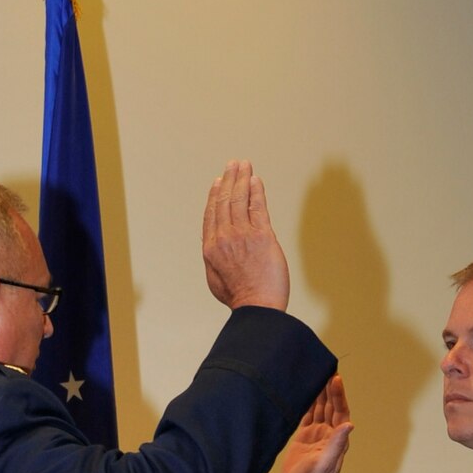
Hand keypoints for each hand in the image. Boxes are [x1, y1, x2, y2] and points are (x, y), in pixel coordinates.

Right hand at [203, 161, 289, 310]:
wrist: (257, 308)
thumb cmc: (239, 298)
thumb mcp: (215, 280)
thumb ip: (213, 260)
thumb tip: (212, 248)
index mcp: (210, 248)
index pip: (211, 214)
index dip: (214, 195)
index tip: (219, 182)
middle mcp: (223, 238)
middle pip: (224, 201)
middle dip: (229, 179)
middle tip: (233, 164)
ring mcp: (242, 235)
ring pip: (239, 199)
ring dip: (241, 178)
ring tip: (244, 164)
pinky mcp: (261, 235)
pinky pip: (257, 206)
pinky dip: (255, 190)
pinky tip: (256, 180)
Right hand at [279, 375, 353, 472]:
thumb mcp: (324, 463)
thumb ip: (336, 444)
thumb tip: (349, 425)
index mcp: (338, 441)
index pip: (341, 412)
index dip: (339, 395)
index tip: (335, 379)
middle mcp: (330, 435)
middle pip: (332, 407)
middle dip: (331, 389)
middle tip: (329, 369)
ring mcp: (317, 435)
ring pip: (321, 408)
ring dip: (321, 393)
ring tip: (319, 374)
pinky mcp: (304, 436)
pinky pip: (309, 414)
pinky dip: (309, 402)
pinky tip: (309, 390)